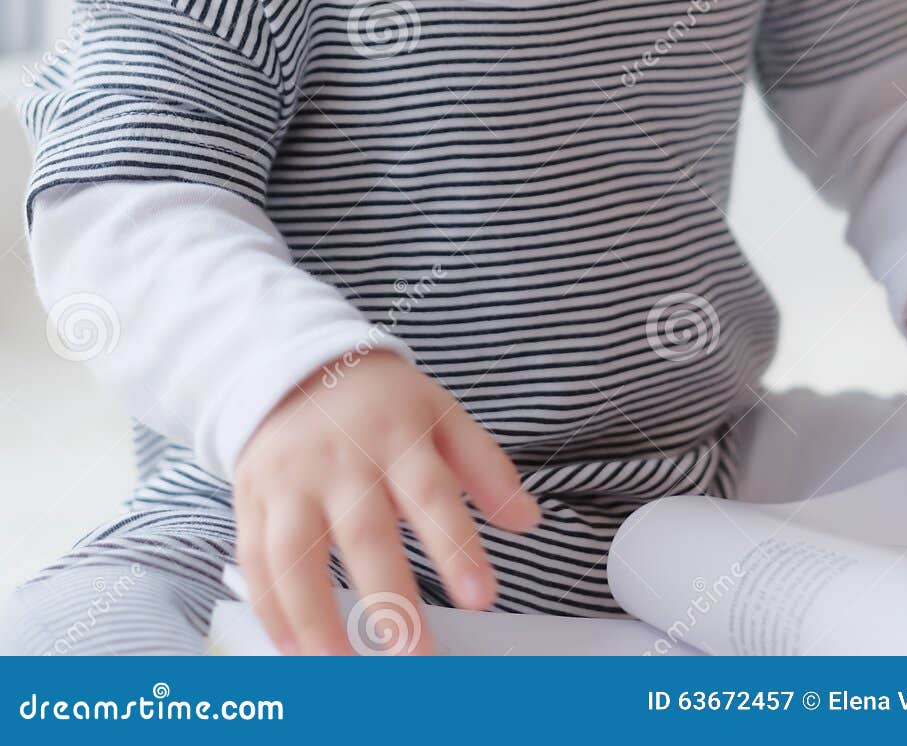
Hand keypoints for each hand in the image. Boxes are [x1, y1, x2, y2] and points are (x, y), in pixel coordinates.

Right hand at [231, 345, 540, 654]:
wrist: (299, 366)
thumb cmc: (382, 404)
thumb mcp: (442, 414)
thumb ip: (486, 467)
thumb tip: (528, 520)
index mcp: (398, 437)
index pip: (432, 495)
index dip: (456, 547)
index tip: (481, 597)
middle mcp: (342, 460)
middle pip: (364, 533)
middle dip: (389, 597)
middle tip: (415, 653)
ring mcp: (291, 481)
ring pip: (296, 553)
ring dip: (316, 615)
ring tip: (341, 666)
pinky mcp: (252, 499)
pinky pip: (256, 559)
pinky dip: (271, 608)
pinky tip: (294, 650)